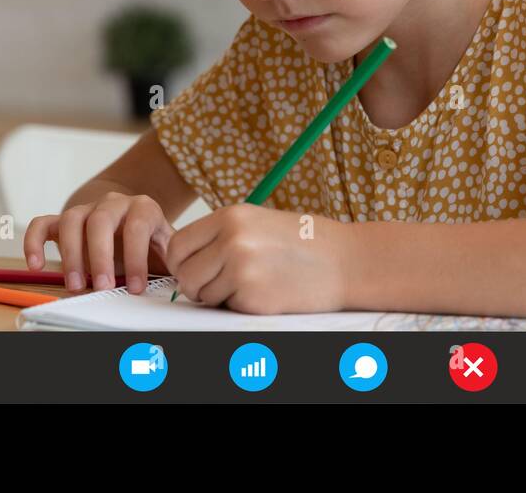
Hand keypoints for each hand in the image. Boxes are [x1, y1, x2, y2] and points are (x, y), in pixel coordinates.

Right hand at [23, 192, 173, 293]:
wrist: (130, 221)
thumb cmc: (150, 242)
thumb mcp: (166, 249)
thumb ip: (171, 261)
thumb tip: (183, 282)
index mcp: (143, 208)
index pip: (137, 227)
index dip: (136, 259)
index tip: (135, 288)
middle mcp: (113, 204)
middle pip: (101, 221)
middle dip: (100, 256)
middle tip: (102, 287)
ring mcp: (86, 209)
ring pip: (71, 220)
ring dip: (71, 255)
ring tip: (76, 285)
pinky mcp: (62, 219)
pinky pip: (42, 223)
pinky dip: (34, 242)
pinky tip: (36, 265)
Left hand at [164, 204, 349, 313]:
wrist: (347, 262)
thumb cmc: (305, 242)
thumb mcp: (258, 222)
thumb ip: (221, 235)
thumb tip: (184, 259)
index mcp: (231, 216)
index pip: (178, 245)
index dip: (182, 262)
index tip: (196, 268)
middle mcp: (232, 240)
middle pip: (184, 273)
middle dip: (196, 284)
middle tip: (219, 284)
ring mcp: (242, 269)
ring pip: (202, 295)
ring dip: (219, 296)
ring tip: (251, 283)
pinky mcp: (254, 298)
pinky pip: (227, 308)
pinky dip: (241, 306)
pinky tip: (266, 292)